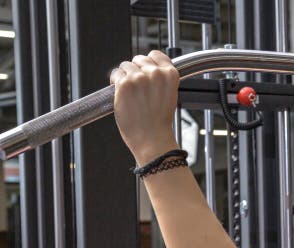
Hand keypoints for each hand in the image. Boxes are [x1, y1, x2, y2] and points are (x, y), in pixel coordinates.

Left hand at [110, 50, 180, 165]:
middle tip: (138, 88)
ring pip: (126, 65)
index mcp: (170, 75)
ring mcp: (139, 78)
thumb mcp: (169, 95)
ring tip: (130, 93)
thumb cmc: (159, 122)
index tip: (146, 71)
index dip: (149, 62)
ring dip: (125, 76)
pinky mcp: (124, 84)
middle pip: (139, 59)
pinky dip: (115, 82)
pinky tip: (121, 94)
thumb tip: (147, 67)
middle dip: (136, 70)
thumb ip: (161, 79)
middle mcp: (155, 73)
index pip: (156, 55)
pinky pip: (115, 74)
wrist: (152, 139)